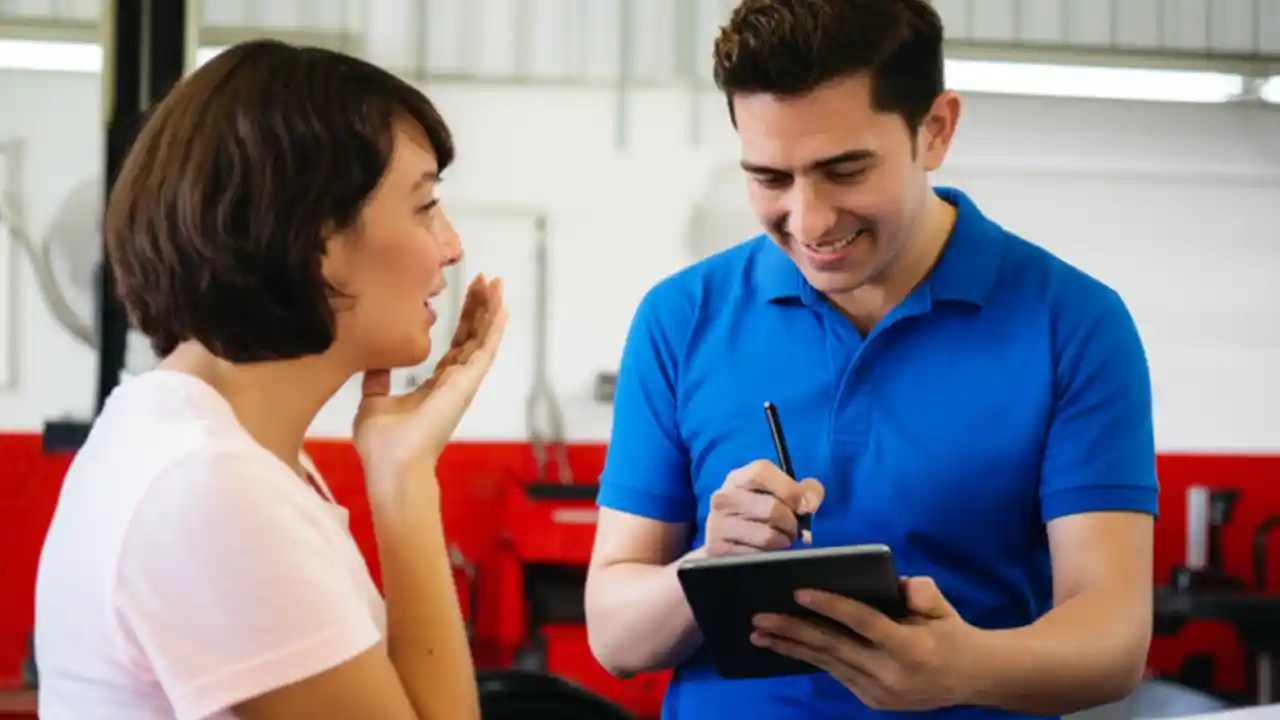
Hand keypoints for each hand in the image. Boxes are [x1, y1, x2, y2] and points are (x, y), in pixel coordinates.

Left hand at [354, 274, 506, 491]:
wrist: (392, 465)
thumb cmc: (383, 444)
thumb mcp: (373, 401)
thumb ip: (377, 380)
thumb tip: (373, 361)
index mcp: (437, 384)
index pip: (456, 344)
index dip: (464, 318)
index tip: (469, 291)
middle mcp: (456, 381)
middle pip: (473, 335)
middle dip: (480, 306)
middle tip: (488, 278)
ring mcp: (464, 382)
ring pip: (483, 338)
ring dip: (491, 309)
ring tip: (498, 282)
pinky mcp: (466, 383)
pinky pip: (485, 349)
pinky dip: (494, 327)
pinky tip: (502, 306)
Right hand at [703, 459, 823, 556]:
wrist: (727, 538)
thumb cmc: (761, 511)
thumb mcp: (782, 493)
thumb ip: (807, 491)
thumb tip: (810, 504)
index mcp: (738, 478)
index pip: (763, 472)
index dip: (790, 489)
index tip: (803, 505)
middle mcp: (723, 498)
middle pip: (772, 508)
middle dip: (791, 522)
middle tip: (791, 527)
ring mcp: (718, 525)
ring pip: (767, 536)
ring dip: (783, 541)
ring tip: (780, 539)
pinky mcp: (719, 550)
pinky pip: (758, 556)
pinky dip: (770, 556)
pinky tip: (766, 551)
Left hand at [750, 577, 980, 710]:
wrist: (973, 678)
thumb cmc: (951, 633)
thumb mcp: (941, 606)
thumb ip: (918, 591)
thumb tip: (891, 584)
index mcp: (910, 648)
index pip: (862, 623)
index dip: (830, 606)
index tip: (799, 592)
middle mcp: (890, 674)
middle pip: (833, 647)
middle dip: (792, 630)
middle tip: (759, 618)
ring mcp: (879, 692)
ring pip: (827, 664)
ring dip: (791, 647)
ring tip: (759, 635)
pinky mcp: (872, 701)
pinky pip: (836, 674)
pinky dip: (811, 658)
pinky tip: (787, 646)